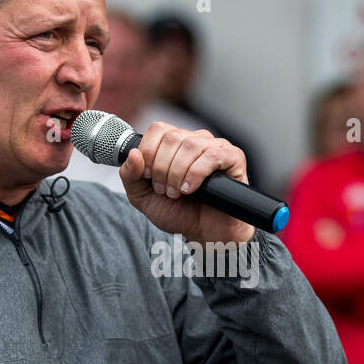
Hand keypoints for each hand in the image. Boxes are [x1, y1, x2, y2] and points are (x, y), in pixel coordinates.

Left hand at [120, 122, 255, 245]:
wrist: (204, 234)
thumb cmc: (178, 213)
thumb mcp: (143, 197)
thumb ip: (130, 176)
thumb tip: (132, 154)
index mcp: (175, 143)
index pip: (158, 129)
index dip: (148, 152)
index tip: (148, 176)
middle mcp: (195, 140)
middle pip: (171, 137)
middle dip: (161, 168)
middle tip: (164, 191)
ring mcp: (215, 147)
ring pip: (190, 146)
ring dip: (177, 173)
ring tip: (177, 193)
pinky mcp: (233, 158)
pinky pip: (211, 156)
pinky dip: (195, 174)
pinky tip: (190, 190)